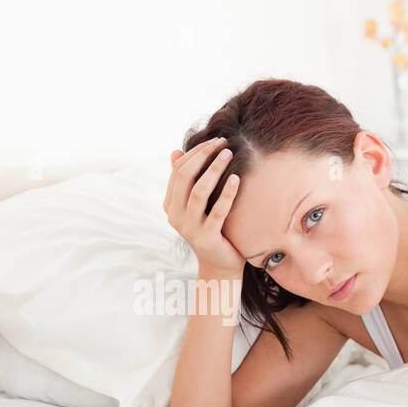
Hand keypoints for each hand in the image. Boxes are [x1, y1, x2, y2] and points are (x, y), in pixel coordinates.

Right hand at [163, 138, 244, 276]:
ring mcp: (190, 228)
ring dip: (214, 169)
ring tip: (228, 154)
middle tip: (222, 142)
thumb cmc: (212, 229)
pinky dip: (227, 193)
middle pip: (185, 177)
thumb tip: (176, 151)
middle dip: (203, 156)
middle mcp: (176, 216)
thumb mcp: (197, 204)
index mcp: (170, 205)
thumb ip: (187, 181)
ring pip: (198, 192)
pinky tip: (237, 179)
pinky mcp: (207, 238)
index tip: (214, 141)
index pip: (178, 171)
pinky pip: (217, 212)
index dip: (195, 153)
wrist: (219, 265)